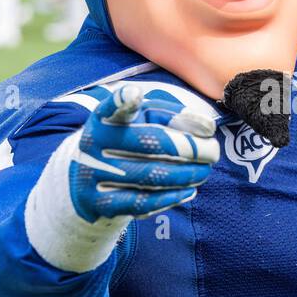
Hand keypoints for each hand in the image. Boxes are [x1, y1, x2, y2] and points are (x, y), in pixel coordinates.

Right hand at [71, 83, 219, 220]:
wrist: (83, 183)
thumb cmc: (124, 144)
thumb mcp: (136, 124)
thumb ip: (169, 118)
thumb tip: (207, 127)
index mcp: (103, 118)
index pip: (113, 107)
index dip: (123, 100)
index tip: (134, 94)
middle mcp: (94, 143)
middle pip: (149, 142)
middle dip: (190, 148)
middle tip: (213, 152)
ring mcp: (94, 173)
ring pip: (150, 174)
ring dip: (186, 174)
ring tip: (205, 172)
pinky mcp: (100, 202)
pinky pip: (141, 201)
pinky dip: (170, 197)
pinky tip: (189, 191)